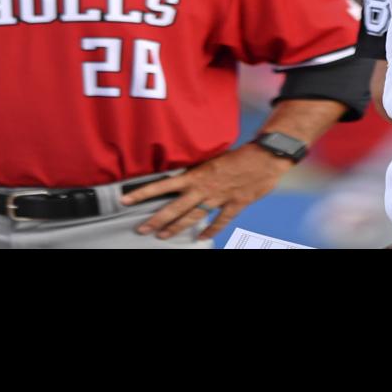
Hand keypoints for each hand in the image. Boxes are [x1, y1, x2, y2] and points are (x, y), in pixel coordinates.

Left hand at [121, 145, 294, 240]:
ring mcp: (219, 199)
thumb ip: (198, 167)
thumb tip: (182, 171)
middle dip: (156, 219)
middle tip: (141, 229)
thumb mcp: (213, 156)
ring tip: (162, 236)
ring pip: (192, 217)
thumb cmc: (240, 152)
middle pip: (174, 208)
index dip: (143, 193)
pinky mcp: (235, 205)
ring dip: (176, 227)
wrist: (266, 157)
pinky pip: (220, 221)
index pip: (163, 185)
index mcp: (196, 174)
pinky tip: (200, 238)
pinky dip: (210, 230)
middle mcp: (204, 189)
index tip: (125, 199)